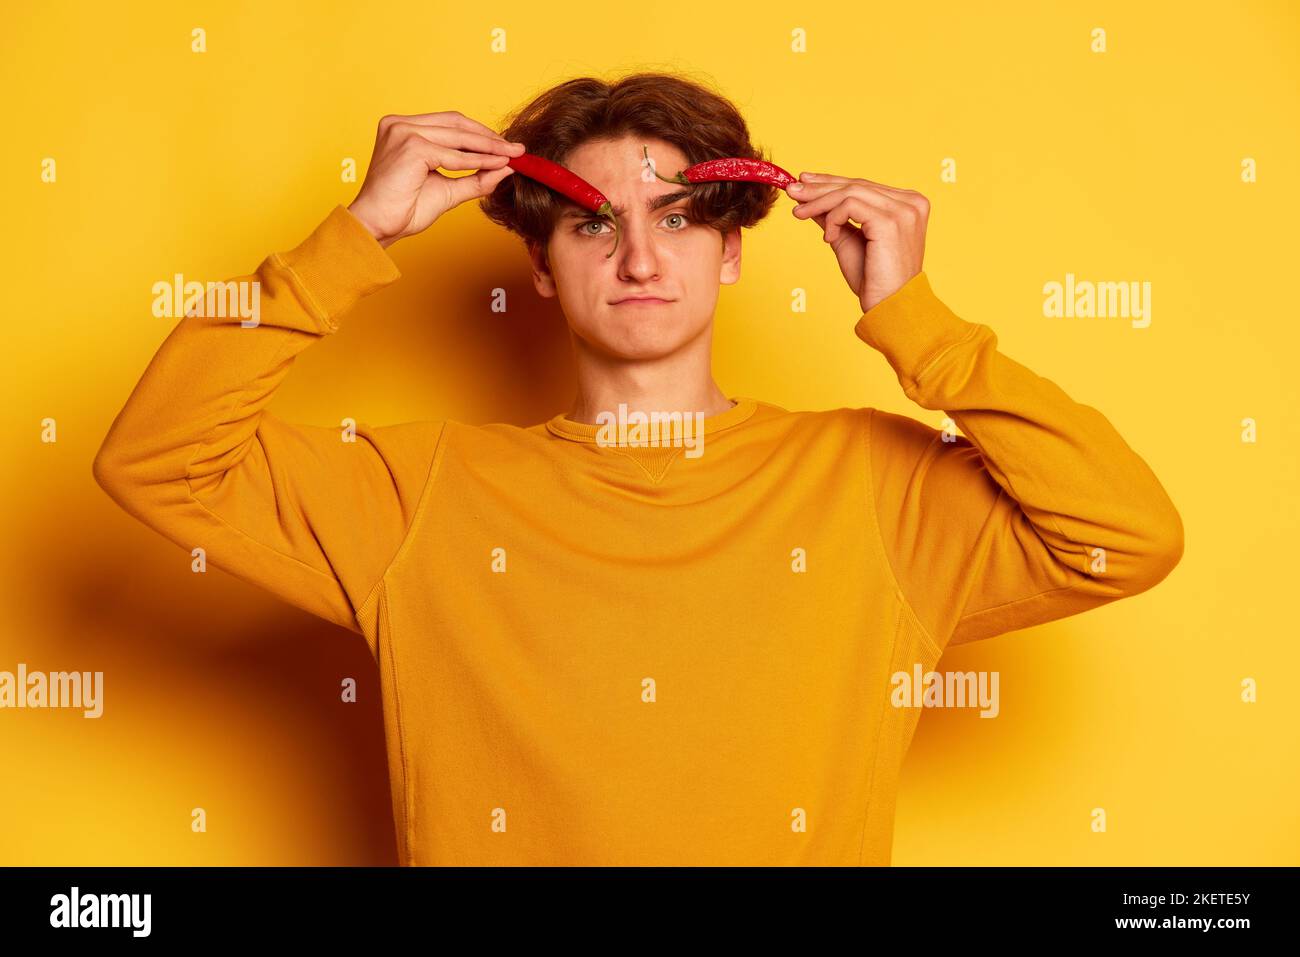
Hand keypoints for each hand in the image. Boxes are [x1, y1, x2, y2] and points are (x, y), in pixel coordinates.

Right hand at [347, 111, 525, 247]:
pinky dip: (476, 161)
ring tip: (511, 156)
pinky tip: (495, 165)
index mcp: (403, 128)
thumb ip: (474, 177)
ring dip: (488, 147)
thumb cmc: (403, 210)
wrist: (377, 226)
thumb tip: (506, 167)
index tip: (506, 146)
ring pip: (458, 136)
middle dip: (490, 137)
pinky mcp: (410, 146)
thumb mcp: (447, 190)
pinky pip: (452, 155)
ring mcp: (403, 132)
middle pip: (456, 123)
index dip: (480, 134)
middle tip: (517, 149)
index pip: (450, 124)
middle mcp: (401, 124)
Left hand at [785, 172, 928, 313]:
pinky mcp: (890, 221)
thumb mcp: (848, 240)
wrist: (889, 307)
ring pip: (850, 192)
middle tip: (792, 190)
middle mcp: (910, 202)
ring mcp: (904, 210)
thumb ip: (833, 218)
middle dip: (820, 187)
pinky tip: (827, 237)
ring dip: (819, 202)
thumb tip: (808, 199)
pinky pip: (850, 206)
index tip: (804, 182)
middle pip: (856, 185)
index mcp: (907, 204)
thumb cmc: (873, 280)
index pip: (863, 185)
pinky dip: (832, 219)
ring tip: (798, 213)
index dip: (831, 182)